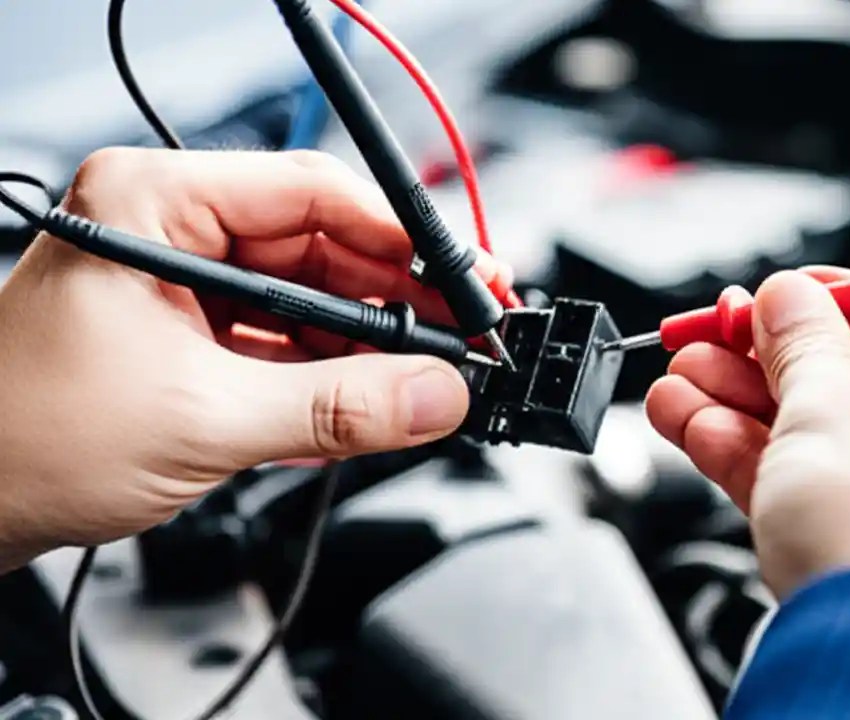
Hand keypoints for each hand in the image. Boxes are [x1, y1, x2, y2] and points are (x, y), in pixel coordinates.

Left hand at [0, 148, 509, 570]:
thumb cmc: (21, 440)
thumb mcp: (204, 420)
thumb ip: (338, 407)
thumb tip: (436, 395)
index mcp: (151, 204)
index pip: (313, 193)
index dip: (402, 241)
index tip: (466, 283)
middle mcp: (169, 229)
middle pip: (322, 247)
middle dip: (396, 301)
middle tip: (464, 341)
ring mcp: (181, 283)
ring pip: (311, 299)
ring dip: (369, 346)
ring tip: (429, 380)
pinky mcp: (191, 333)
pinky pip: (285, 340)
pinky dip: (330, 374)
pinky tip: (375, 399)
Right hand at [646, 268, 849, 717]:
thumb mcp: (830, 421)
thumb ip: (805, 348)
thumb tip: (788, 300)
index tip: (799, 294)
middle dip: (781, 371)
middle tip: (721, 341)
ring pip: (845, 472)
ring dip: (754, 421)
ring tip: (681, 389)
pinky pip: (836, 525)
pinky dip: (769, 481)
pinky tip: (697, 436)